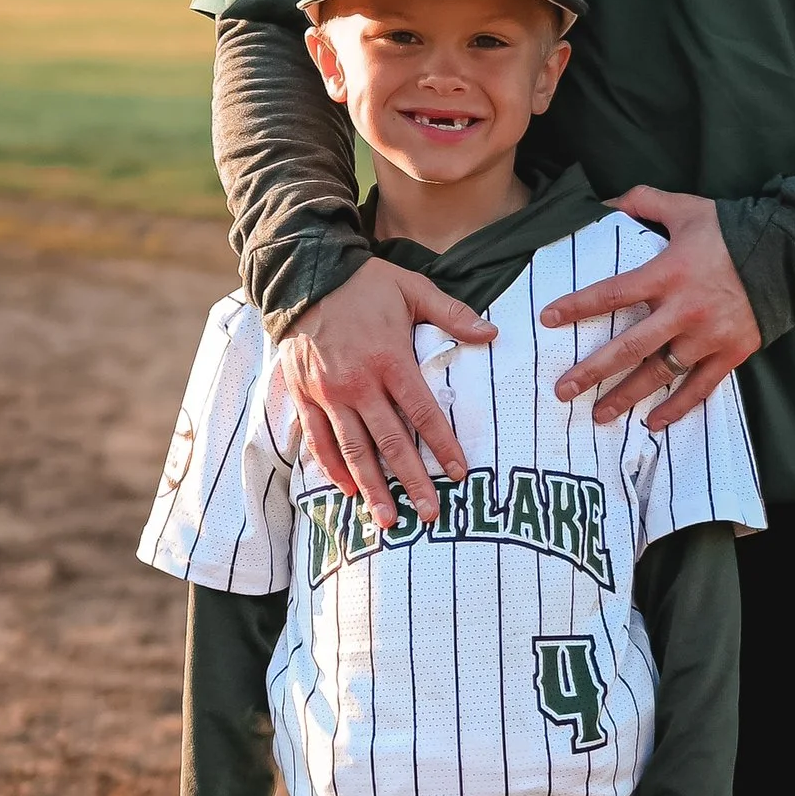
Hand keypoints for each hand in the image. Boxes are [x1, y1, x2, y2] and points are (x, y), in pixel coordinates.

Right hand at [281, 260, 492, 523]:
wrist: (303, 274)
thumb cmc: (364, 283)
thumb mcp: (412, 288)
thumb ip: (452, 314)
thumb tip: (491, 334)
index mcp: (390, 359)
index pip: (423, 412)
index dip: (443, 444)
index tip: (460, 471)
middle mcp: (357, 382)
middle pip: (390, 442)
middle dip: (412, 481)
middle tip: (430, 514)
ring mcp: (327, 393)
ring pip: (353, 450)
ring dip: (372, 488)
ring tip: (388, 520)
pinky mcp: (304, 396)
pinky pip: (319, 440)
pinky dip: (333, 468)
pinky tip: (349, 490)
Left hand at [538, 187, 759, 429]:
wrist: (790, 254)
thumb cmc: (733, 230)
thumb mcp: (686, 208)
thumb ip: (643, 202)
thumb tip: (606, 203)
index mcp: (668, 273)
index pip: (613, 294)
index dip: (578, 306)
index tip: (548, 320)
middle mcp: (684, 310)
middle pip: (630, 347)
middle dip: (592, 370)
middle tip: (562, 390)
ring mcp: (708, 336)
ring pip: (660, 374)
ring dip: (627, 397)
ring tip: (599, 415)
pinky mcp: (732, 353)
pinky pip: (700, 388)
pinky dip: (677, 408)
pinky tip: (653, 423)